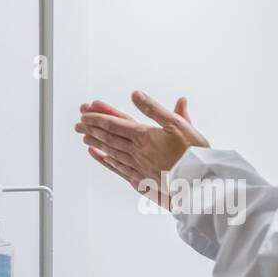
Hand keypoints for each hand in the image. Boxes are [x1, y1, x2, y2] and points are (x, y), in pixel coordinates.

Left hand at [75, 91, 209, 205]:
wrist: (199, 181)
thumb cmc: (192, 152)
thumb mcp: (177, 123)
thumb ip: (154, 108)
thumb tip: (135, 94)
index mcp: (144, 135)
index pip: (114, 123)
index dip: (98, 117)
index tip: (85, 113)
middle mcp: (137, 151)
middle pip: (109, 137)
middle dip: (92, 129)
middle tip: (78, 125)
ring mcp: (139, 165)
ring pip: (112, 151)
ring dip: (97, 144)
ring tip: (85, 139)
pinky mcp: (144, 177)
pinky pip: (120, 168)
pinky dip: (108, 161)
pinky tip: (103, 158)